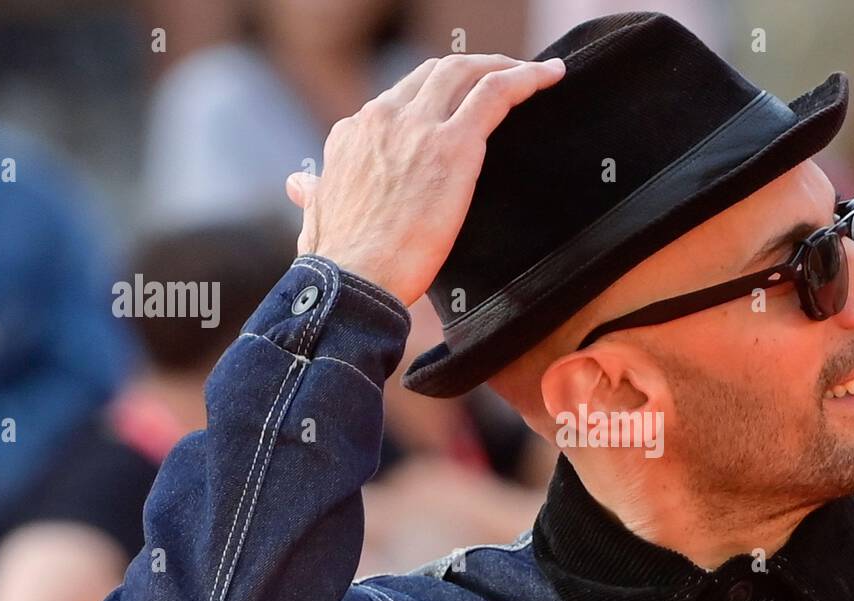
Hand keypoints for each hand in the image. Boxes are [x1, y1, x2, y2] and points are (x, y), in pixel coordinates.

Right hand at [286, 54, 565, 303]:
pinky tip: (550, 77)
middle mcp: (383, 118)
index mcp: (354, 133)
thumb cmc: (341, 263)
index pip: (401, 97)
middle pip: (436, 73)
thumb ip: (316, 191)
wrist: (354, 281)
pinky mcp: (453, 144)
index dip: (435, 94)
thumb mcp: (319, 214)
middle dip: (472, 69)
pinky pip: (496, 93)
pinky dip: (527, 78)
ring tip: (535, 72)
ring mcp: (418, 127)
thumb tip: (303, 183)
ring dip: (504, 66)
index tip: (461, 103)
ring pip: (466, 72)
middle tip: (506, 76)